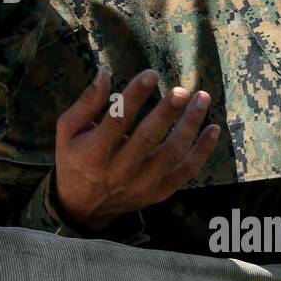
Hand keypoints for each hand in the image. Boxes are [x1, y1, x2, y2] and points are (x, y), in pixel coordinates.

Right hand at [54, 69, 219, 230]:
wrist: (83, 208)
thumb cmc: (74, 160)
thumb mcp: (67, 130)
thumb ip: (86, 103)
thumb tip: (105, 73)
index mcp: (95, 152)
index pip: (118, 119)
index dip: (135, 96)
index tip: (150, 74)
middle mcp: (120, 170)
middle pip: (149, 138)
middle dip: (167, 112)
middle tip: (182, 90)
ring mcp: (143, 183)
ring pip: (172, 154)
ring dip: (190, 125)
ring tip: (202, 98)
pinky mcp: (158, 192)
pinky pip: (186, 172)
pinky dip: (202, 151)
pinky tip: (213, 129)